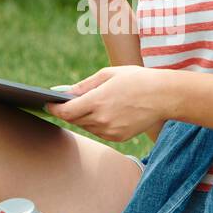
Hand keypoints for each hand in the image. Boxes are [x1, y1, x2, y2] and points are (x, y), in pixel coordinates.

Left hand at [43, 65, 173, 141]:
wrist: (164, 96)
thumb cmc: (136, 79)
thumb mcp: (108, 75)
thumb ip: (83, 85)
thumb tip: (63, 93)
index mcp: (97, 101)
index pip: (65, 112)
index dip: (54, 109)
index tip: (48, 104)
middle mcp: (101, 120)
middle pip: (74, 120)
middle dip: (70, 111)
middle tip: (69, 102)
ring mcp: (110, 131)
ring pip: (87, 126)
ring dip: (84, 117)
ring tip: (92, 104)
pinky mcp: (119, 138)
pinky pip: (100, 132)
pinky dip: (98, 123)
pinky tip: (107, 112)